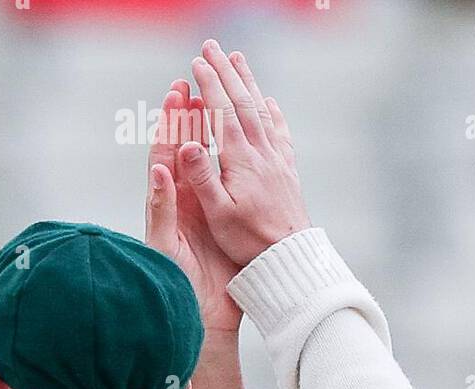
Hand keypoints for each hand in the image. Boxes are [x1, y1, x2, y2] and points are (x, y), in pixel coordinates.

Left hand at [145, 78, 241, 332]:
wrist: (202, 321)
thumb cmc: (177, 288)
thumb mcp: (167, 248)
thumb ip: (162, 210)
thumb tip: (158, 170)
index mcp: (167, 207)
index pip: (165, 157)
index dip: (170, 125)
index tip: (176, 93)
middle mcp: (183, 205)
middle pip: (185, 152)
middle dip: (188, 119)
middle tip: (195, 83)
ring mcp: (204, 211)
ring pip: (207, 163)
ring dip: (209, 132)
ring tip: (216, 100)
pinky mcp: (223, 223)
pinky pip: (228, 183)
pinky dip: (233, 159)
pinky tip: (242, 140)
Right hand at [175, 41, 307, 269]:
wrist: (288, 256)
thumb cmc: (247, 241)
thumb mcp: (218, 215)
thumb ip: (202, 178)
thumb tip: (187, 145)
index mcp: (239, 160)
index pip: (221, 113)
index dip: (209, 86)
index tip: (196, 63)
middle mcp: (260, 151)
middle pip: (242, 101)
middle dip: (225, 72)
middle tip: (212, 46)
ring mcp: (275, 158)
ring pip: (260, 109)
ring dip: (247, 82)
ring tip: (238, 59)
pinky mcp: (285, 169)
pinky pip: (278, 130)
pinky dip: (272, 110)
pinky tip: (268, 101)